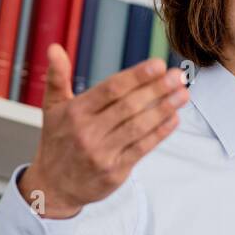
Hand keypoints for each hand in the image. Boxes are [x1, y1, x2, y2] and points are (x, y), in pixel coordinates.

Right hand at [19, 44, 187, 218]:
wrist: (53, 186)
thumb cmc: (57, 141)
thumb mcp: (51, 108)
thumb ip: (57, 77)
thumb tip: (54, 47)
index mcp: (75, 112)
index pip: (111, 89)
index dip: (137, 76)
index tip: (159, 65)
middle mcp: (87, 132)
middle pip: (128, 106)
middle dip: (157, 89)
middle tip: (179, 77)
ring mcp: (101, 153)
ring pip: (138, 127)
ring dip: (164, 109)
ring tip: (183, 94)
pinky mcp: (114, 172)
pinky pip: (142, 149)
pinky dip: (159, 133)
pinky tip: (174, 118)